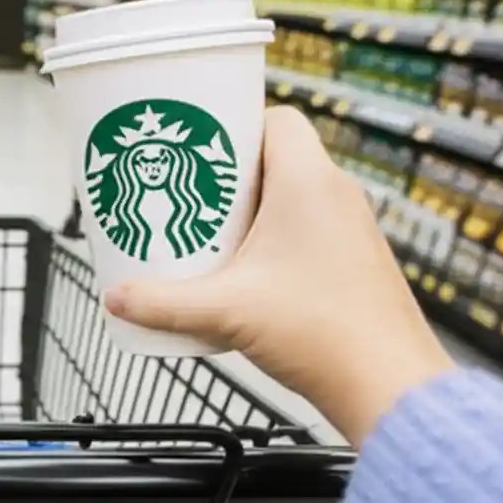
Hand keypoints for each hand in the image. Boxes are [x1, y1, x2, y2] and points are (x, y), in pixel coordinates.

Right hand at [104, 106, 453, 445]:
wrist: (386, 385)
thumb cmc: (322, 333)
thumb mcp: (224, 311)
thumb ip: (162, 301)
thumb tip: (116, 297)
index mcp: (308, 183)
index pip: (275, 118)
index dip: (233, 125)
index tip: (196, 148)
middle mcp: (336, 195)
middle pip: (275, 158)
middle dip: (227, 176)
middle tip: (186, 196)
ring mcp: (351, 228)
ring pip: (291, 195)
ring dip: (249, 210)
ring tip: (207, 235)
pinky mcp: (353, 259)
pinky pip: (307, 227)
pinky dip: (273, 237)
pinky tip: (242, 272)